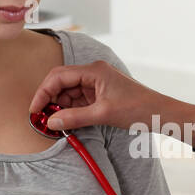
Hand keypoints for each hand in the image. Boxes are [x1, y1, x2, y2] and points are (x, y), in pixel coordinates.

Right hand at [28, 59, 162, 131]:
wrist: (160, 113)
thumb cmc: (138, 108)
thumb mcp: (103, 114)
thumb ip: (74, 118)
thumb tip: (51, 122)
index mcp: (94, 70)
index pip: (59, 76)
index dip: (44, 92)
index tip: (35, 109)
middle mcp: (93, 74)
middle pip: (61, 83)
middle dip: (50, 100)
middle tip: (41, 118)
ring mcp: (96, 84)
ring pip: (69, 94)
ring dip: (60, 107)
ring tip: (53, 123)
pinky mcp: (99, 95)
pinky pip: (78, 101)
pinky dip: (70, 111)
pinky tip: (65, 122)